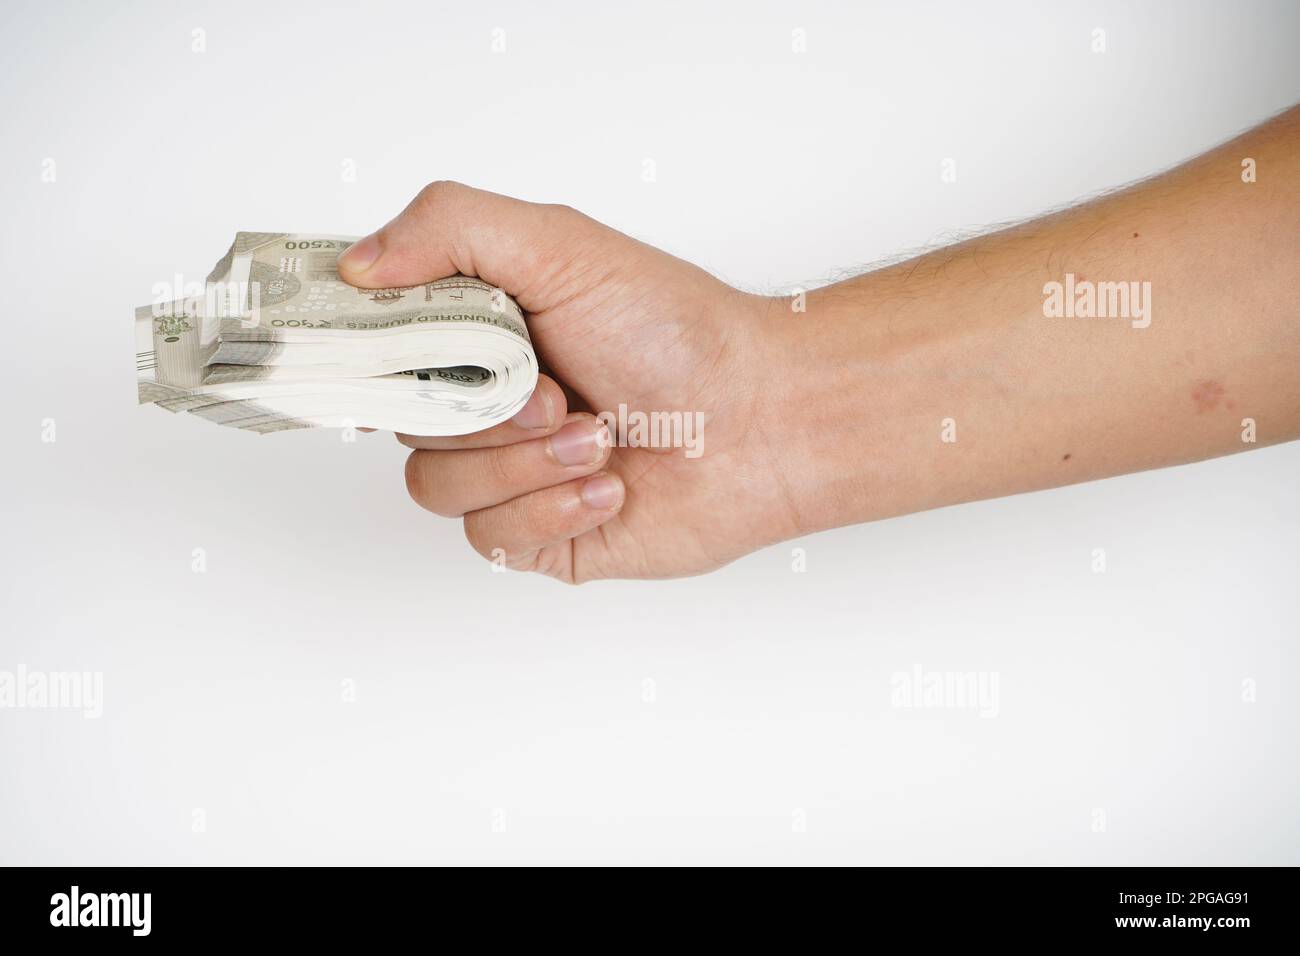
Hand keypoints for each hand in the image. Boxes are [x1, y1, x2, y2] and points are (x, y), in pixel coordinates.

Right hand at [338, 182, 800, 581]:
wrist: (762, 421)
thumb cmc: (677, 331)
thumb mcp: (562, 246)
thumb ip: (451, 229)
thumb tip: (358, 267)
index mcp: (480, 332)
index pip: (375, 346)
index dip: (369, 356)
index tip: (388, 355)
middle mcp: (486, 403)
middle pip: (400, 422)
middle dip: (480, 413)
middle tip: (555, 394)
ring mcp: (509, 472)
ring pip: (435, 488)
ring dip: (521, 464)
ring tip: (598, 437)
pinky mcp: (539, 534)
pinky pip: (490, 539)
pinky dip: (551, 509)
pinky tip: (609, 485)